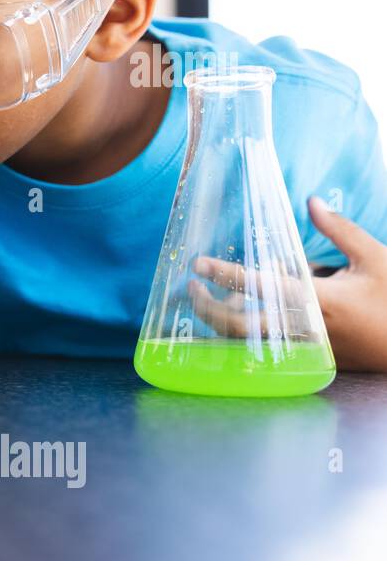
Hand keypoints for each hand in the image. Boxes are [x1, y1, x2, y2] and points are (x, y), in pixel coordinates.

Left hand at [186, 196, 386, 371]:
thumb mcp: (373, 257)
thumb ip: (339, 229)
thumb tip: (312, 201)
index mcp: (318, 298)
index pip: (261, 286)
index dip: (226, 274)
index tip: (198, 264)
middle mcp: (305, 327)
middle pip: (241, 326)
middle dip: (208, 309)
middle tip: (191, 287)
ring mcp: (304, 349)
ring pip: (249, 342)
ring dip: (221, 323)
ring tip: (207, 299)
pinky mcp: (308, 360)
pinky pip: (265, 348)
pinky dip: (245, 334)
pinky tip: (236, 315)